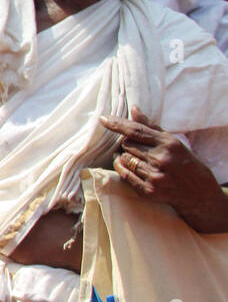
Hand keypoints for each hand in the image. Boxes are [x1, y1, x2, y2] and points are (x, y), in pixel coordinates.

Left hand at [102, 107, 226, 230]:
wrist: (199, 192)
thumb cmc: (183, 161)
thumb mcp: (172, 141)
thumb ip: (151, 126)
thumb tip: (134, 109)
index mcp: (168, 143)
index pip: (136, 130)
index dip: (117, 124)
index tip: (103, 119)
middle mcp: (161, 159)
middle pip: (126, 144)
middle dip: (126, 143)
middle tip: (134, 147)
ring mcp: (154, 176)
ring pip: (124, 159)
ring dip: (124, 156)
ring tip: (136, 158)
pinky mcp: (148, 190)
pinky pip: (124, 175)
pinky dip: (121, 168)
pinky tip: (126, 165)